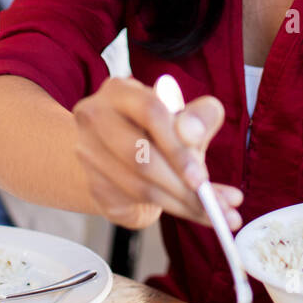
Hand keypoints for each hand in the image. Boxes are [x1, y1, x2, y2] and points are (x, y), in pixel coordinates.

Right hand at [72, 76, 242, 231]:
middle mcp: (95, 118)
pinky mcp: (94, 185)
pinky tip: (193, 211)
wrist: (118, 160)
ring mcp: (89, 154)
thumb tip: (193, 133)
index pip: (150, 112)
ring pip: (139, 185)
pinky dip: (173, 210)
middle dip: (181, 183)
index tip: (201, 177)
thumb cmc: (156, 133)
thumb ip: (199, 118)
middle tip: (213, 202)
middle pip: (140, 155)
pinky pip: (136, 202)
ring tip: (212, 210)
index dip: (178, 146)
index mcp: (120, 91)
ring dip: (181, 203)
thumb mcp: (184, 119)